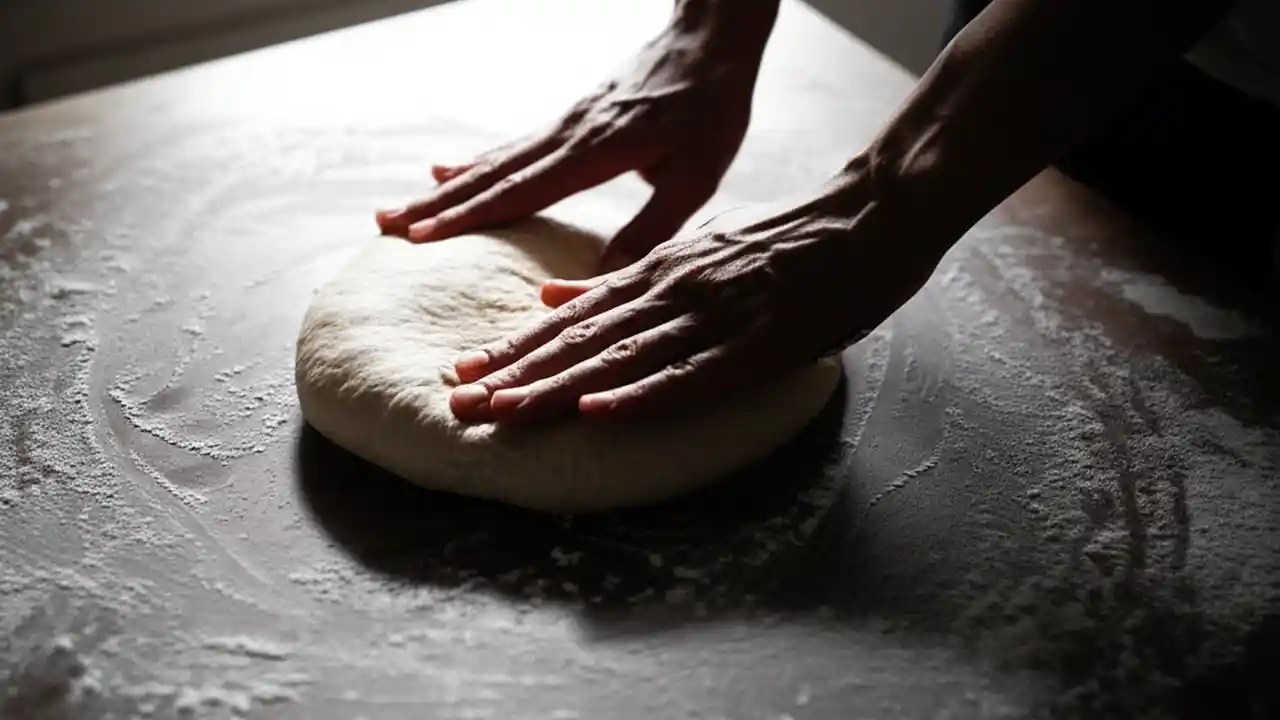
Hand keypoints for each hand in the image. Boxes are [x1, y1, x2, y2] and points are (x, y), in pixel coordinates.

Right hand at [376, 9, 771, 271]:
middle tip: (383, 226)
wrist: (708, 40)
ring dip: (445, 188)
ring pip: (493, 160)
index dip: (470, 217)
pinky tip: (447, 171)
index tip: (421, 238)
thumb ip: (649, 226)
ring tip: (398, 208)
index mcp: (595, 152)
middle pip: (491, 175)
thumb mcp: (695, 176)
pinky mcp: (570, 119)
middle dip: (436, 206)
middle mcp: (567, 135)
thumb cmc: (710, 108)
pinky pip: (510, 146)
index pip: (521, 192)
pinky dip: (475, 163)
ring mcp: (564, 124)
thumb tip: (604, 278)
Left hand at [446, 165, 948, 422]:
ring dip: (557, 390)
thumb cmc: (788, 242)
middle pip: (581, 341)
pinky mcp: (757, 345)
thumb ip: (625, 278)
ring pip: (622, 360)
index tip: (464, 373)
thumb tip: (550, 299)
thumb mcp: (696, 249)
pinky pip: (692, 378)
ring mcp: (715, 318)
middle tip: (457, 405)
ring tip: (502, 414)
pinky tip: (599, 413)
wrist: (871, 217)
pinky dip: (643, 396)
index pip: (572, 318)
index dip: (515, 348)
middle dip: (516, 377)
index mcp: (659, 271)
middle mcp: (674, 291)